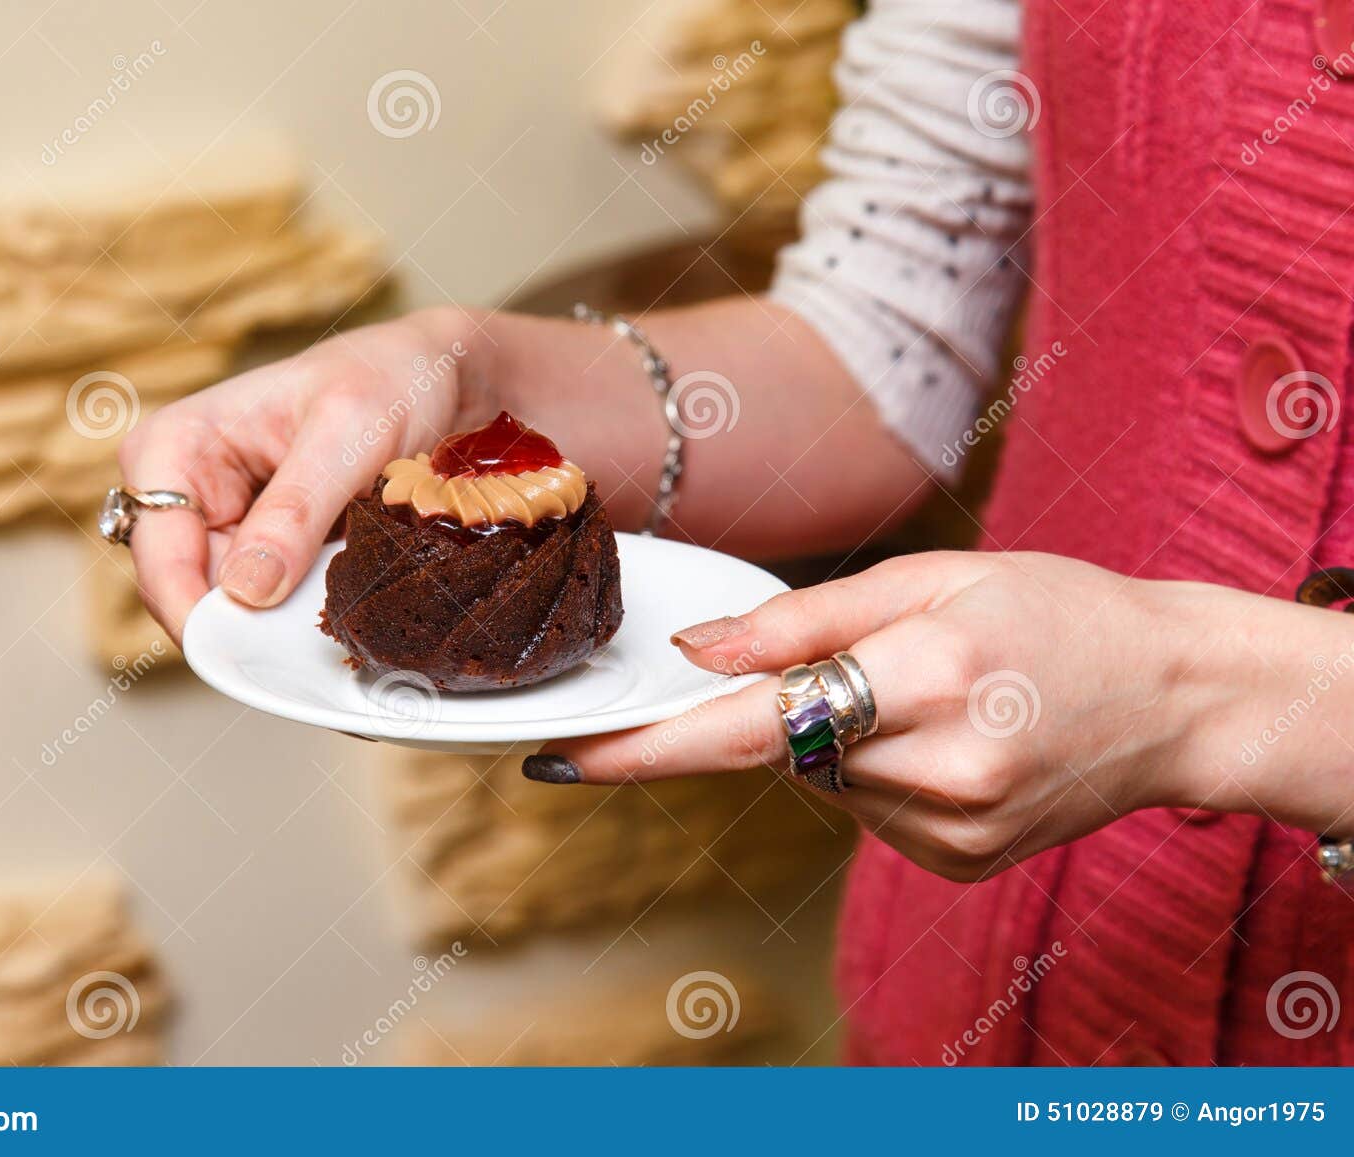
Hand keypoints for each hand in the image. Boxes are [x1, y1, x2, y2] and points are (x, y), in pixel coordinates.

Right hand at [117, 308, 476, 641]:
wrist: (434, 377)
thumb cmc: (386, 378)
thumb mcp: (348, 434)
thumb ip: (295, 510)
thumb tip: (246, 590)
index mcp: (172, 447)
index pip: (160, 554)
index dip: (195, 614)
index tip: (249, 656)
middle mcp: (184, 492)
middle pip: (189, 594)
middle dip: (247, 626)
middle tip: (316, 639)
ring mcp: (223, 527)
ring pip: (232, 609)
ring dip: (283, 624)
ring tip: (347, 609)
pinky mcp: (264, 552)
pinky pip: (272, 605)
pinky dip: (305, 615)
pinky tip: (348, 606)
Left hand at [526, 551, 1241, 881]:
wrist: (1177, 694)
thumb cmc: (1057, 612)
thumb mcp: (936, 575)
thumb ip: (805, 619)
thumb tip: (696, 650)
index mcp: (926, 676)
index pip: (746, 725)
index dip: (644, 747)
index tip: (558, 759)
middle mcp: (937, 768)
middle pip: (781, 749)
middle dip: (779, 707)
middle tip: (860, 663)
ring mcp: (953, 830)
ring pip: (821, 782)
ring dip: (836, 736)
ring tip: (930, 694)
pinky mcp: (960, 863)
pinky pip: (866, 813)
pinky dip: (877, 772)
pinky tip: (949, 737)